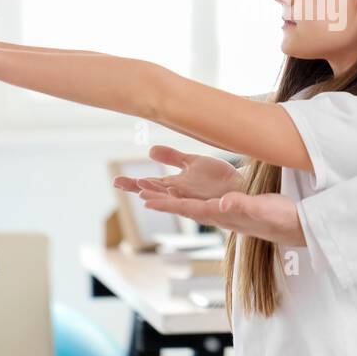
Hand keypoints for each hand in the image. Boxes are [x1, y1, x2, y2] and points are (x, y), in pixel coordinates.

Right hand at [113, 145, 245, 200]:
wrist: (241, 184)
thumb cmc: (217, 177)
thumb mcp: (192, 162)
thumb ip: (172, 157)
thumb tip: (150, 150)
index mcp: (175, 185)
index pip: (150, 184)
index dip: (133, 184)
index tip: (115, 180)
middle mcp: (181, 196)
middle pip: (156, 193)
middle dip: (140, 189)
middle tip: (120, 184)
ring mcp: (193, 201)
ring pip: (171, 200)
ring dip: (157, 197)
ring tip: (141, 193)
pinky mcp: (208, 205)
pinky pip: (191, 204)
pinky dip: (178, 200)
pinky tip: (169, 193)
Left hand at [141, 190, 306, 246]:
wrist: (300, 227)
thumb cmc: (284, 219)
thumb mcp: (264, 209)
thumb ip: (242, 206)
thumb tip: (219, 204)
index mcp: (225, 215)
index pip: (191, 208)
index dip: (169, 203)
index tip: (147, 199)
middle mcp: (223, 215)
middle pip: (187, 207)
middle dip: (165, 201)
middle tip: (139, 192)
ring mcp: (229, 212)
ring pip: (196, 205)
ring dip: (176, 198)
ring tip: (157, 192)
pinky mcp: (237, 208)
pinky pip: (210, 202)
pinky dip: (194, 196)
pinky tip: (191, 194)